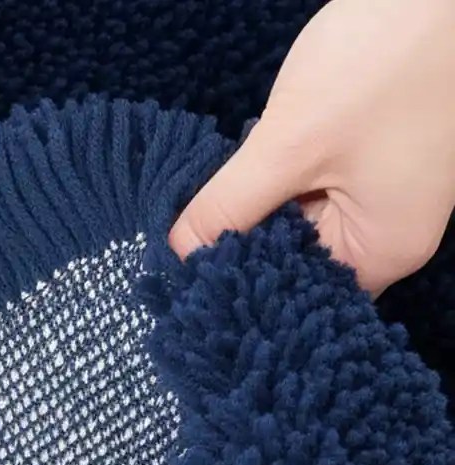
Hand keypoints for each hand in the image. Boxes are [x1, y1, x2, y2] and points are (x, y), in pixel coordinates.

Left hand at [170, 0, 454, 294]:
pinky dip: (278, 180)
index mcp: (384, 250)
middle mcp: (389, 233)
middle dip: (245, 245)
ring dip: (257, 210)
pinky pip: (312, 188)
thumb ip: (232, 203)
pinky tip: (246, 167)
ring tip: (209, 204)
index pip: (298, 296)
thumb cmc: (387, 62)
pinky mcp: (370, 160)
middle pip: (297, 262)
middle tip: (184, 238)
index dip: (241, 287)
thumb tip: (181, 250)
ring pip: (298, 223)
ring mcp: (382, 195)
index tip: (187, 277)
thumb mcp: (291, 142)